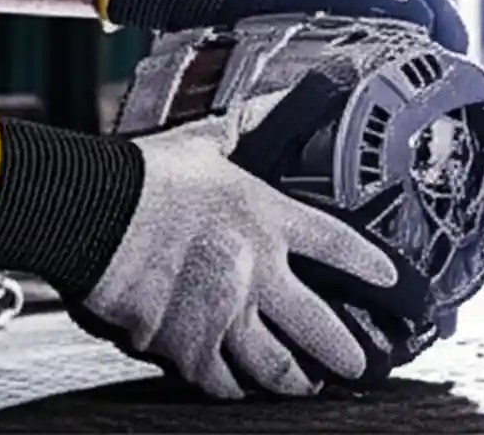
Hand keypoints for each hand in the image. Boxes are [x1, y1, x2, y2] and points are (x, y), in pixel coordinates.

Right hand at [68, 114, 398, 398]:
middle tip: (357, 365)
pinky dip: (236, 388)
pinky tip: (243, 387)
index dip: (374, 271)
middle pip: (321, 328)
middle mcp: (255, 271)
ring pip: (278, 368)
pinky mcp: (185, 345)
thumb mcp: (209, 139)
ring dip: (297, 381)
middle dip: (346, 354)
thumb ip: (252, 122)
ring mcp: (223, 313)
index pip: (341, 248)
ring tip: (307, 385)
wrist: (89, 209)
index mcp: (266, 217)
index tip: (394, 288)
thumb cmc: (144, 175)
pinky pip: (222, 382)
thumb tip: (284, 96)